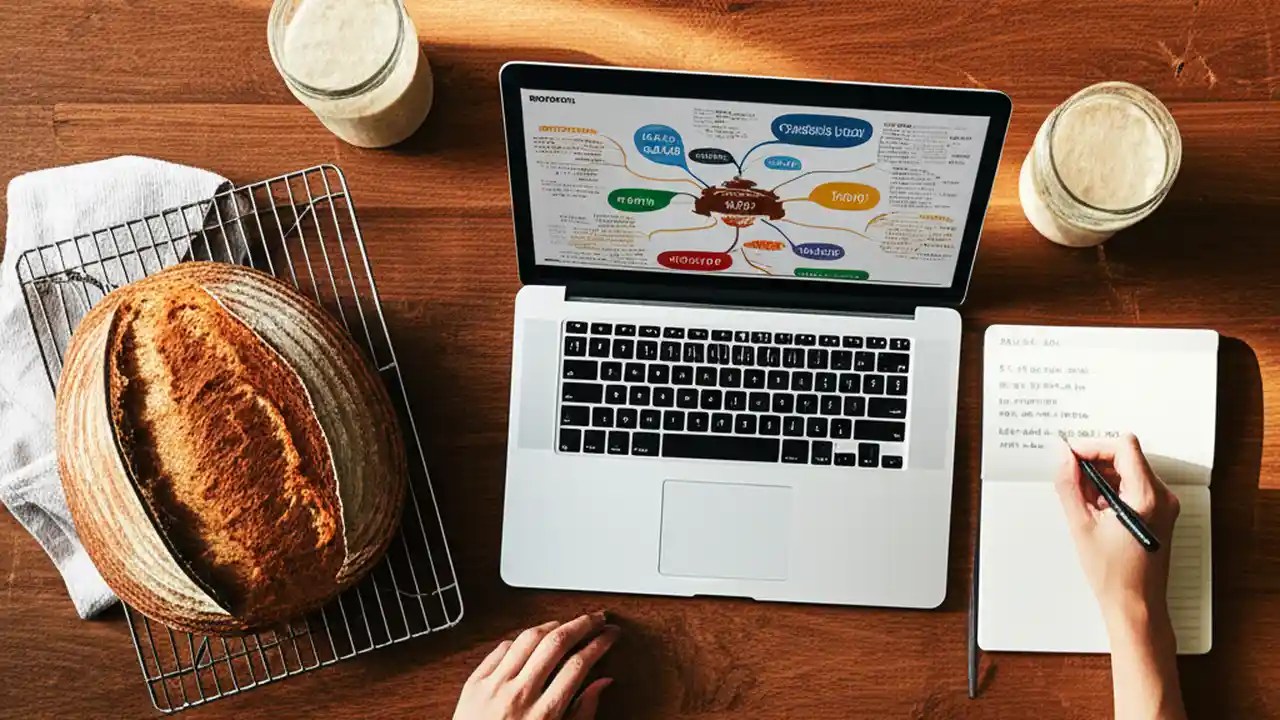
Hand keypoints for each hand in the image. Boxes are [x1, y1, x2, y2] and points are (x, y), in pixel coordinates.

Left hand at [453, 613, 619, 719]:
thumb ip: (582, 713)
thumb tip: (602, 684)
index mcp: (543, 716)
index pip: (578, 665)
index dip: (599, 644)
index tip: (609, 635)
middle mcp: (519, 696)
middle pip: (556, 643)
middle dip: (582, 624)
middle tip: (596, 619)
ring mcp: (494, 686)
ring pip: (528, 638)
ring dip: (552, 625)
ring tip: (566, 624)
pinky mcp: (475, 683)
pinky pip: (501, 649)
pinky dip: (519, 641)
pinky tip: (531, 641)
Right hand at [1054, 433, 1180, 629]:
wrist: (1136, 604)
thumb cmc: (1115, 575)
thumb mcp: (1081, 525)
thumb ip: (1069, 485)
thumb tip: (1064, 458)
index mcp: (1147, 497)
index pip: (1123, 447)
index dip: (1093, 447)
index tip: (1072, 455)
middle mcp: (1162, 497)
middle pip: (1127, 457)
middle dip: (1095, 463)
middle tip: (1071, 477)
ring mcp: (1164, 506)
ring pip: (1129, 471)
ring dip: (1102, 477)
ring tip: (1082, 499)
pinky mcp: (1160, 513)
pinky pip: (1134, 487)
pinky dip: (1112, 490)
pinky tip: (1096, 510)